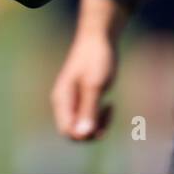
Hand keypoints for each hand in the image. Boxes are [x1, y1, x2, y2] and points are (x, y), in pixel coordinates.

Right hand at [50, 0, 126, 140]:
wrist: (100, 38)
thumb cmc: (96, 58)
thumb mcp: (95, 84)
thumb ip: (88, 109)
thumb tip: (83, 135)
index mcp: (62, 99)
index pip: (67, 131)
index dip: (84, 134)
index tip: (101, 121)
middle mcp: (64, 103)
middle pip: (73, 133)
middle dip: (92, 131)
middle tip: (107, 113)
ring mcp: (73, 101)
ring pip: (82, 127)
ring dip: (98, 125)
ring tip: (110, 109)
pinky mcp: (83, 98)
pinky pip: (88, 118)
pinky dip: (100, 118)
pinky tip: (110, 105)